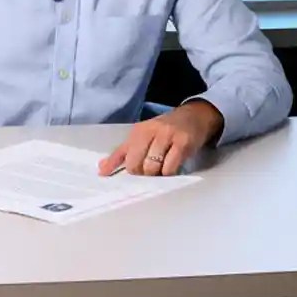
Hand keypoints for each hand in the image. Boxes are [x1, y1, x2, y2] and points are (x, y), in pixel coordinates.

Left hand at [97, 100, 223, 176]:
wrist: (194, 116)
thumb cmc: (165, 130)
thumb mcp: (142, 136)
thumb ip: (122, 153)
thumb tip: (102, 170)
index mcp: (138, 131)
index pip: (123, 156)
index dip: (124, 171)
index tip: (122, 180)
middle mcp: (151, 131)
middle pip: (136, 163)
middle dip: (141, 174)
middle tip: (148, 175)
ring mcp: (167, 136)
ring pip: (152, 166)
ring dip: (155, 175)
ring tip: (160, 172)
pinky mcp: (183, 142)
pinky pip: (170, 166)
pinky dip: (168, 173)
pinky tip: (171, 169)